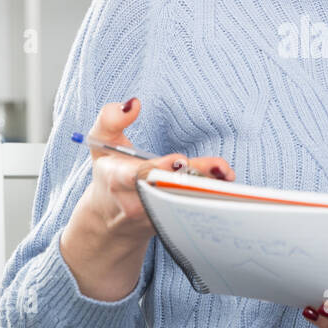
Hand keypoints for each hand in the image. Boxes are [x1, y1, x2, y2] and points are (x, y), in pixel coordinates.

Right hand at [60, 97, 234, 300]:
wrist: (110, 218)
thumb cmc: (109, 171)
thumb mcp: (101, 142)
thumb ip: (110, 118)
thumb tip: (134, 104)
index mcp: (116, 179)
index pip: (136, 176)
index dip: (158, 169)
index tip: (178, 160)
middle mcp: (136, 203)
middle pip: (168, 191)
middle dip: (193, 178)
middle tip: (218, 167)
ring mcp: (154, 217)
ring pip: (183, 205)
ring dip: (207, 190)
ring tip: (226, 174)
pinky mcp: (170, 224)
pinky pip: (191, 212)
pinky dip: (209, 199)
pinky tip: (226, 185)